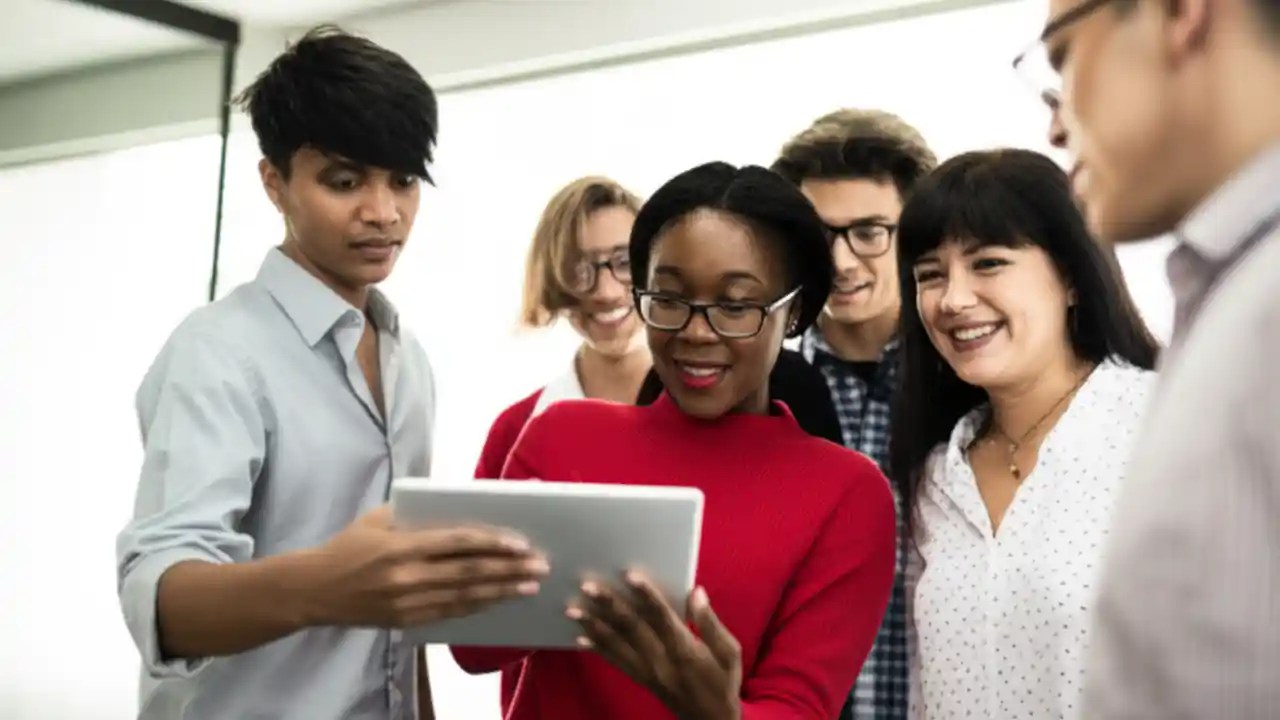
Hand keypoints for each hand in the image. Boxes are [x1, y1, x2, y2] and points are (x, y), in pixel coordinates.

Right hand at [307, 505, 549, 627]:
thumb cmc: (348, 546)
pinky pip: (450, 613)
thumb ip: (415, 513)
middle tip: (539, 565)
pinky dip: (478, 605)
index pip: (457, 543)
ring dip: (502, 591)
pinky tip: (500, 599)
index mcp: (401, 546)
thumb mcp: (377, 519)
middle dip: (508, 569)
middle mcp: (406, 577)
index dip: (492, 543)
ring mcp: (407, 603)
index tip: (521, 543)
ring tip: (530, 585)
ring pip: (465, 597)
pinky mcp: (406, 621)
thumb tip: (461, 501)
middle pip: (469, 573)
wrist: (313, 590)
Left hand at [567, 571, 741, 719]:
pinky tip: (580, 637)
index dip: (645, 595)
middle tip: (587, 586)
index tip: (629, 575)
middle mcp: (661, 660)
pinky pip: (615, 662)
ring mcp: (647, 672)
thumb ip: (711, 623)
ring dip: (594, 625)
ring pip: (617, 644)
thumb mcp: (729, 653)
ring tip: (573, 608)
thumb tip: (695, 592)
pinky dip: (597, 649)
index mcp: (684, 649)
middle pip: (631, 628)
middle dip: (608, 605)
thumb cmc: (723, 682)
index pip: (661, 616)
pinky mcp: (641, 679)